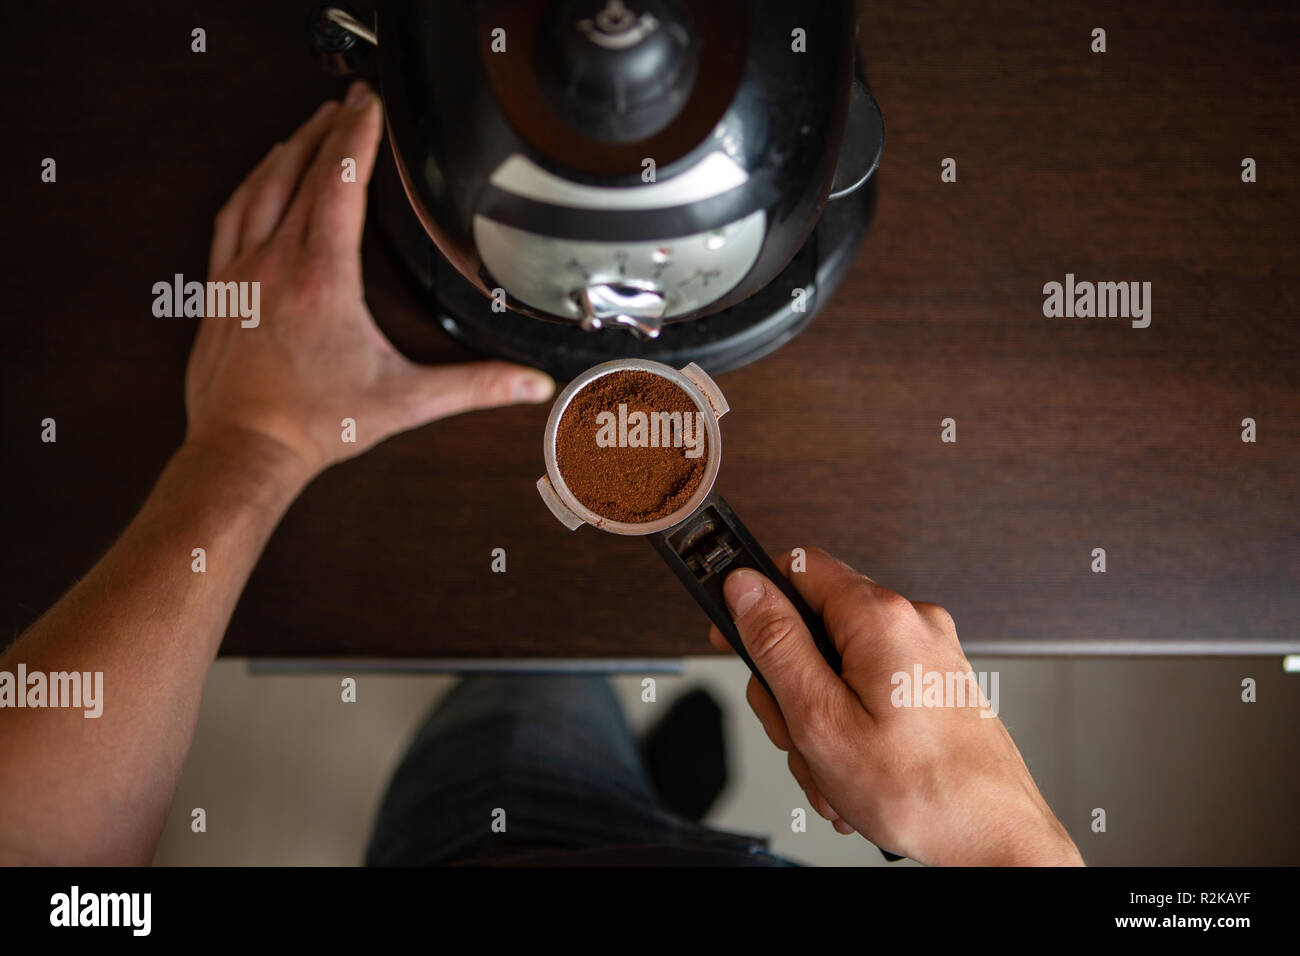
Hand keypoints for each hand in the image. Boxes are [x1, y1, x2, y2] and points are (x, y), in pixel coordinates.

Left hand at [186, 81, 553, 484]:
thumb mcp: (404, 402)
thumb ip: (473, 387)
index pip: (340, 182)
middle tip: (351, 101)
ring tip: (312, 124)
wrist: (243, 449)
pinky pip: (231, 215)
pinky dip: (251, 184)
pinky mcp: (221, 286)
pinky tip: (263, 177)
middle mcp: (276, 262)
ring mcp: (241, 270)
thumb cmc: (315, 424)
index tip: (371, 104)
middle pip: (300, 169)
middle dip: (328, 128)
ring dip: (288, 148)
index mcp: (322, 278)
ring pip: (260, 185)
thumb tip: (528, 385)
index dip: (358, 136)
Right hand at [709, 547, 1082, 865]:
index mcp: (881, 618)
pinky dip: (853, 728)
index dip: (756, 598)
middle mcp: (912, 622)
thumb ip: (776, 643)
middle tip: (797, 734)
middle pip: (814, 625)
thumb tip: (744, 587)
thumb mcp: (820, 718)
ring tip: (834, 769)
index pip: (797, 566)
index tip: (733, 632)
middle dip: (791, 686)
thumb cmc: (923, 791)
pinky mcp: (935, 683)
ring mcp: (928, 653)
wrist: (994, 840)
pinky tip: (857, 771)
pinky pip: (869, 690)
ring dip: (821, 720)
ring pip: (838, 667)